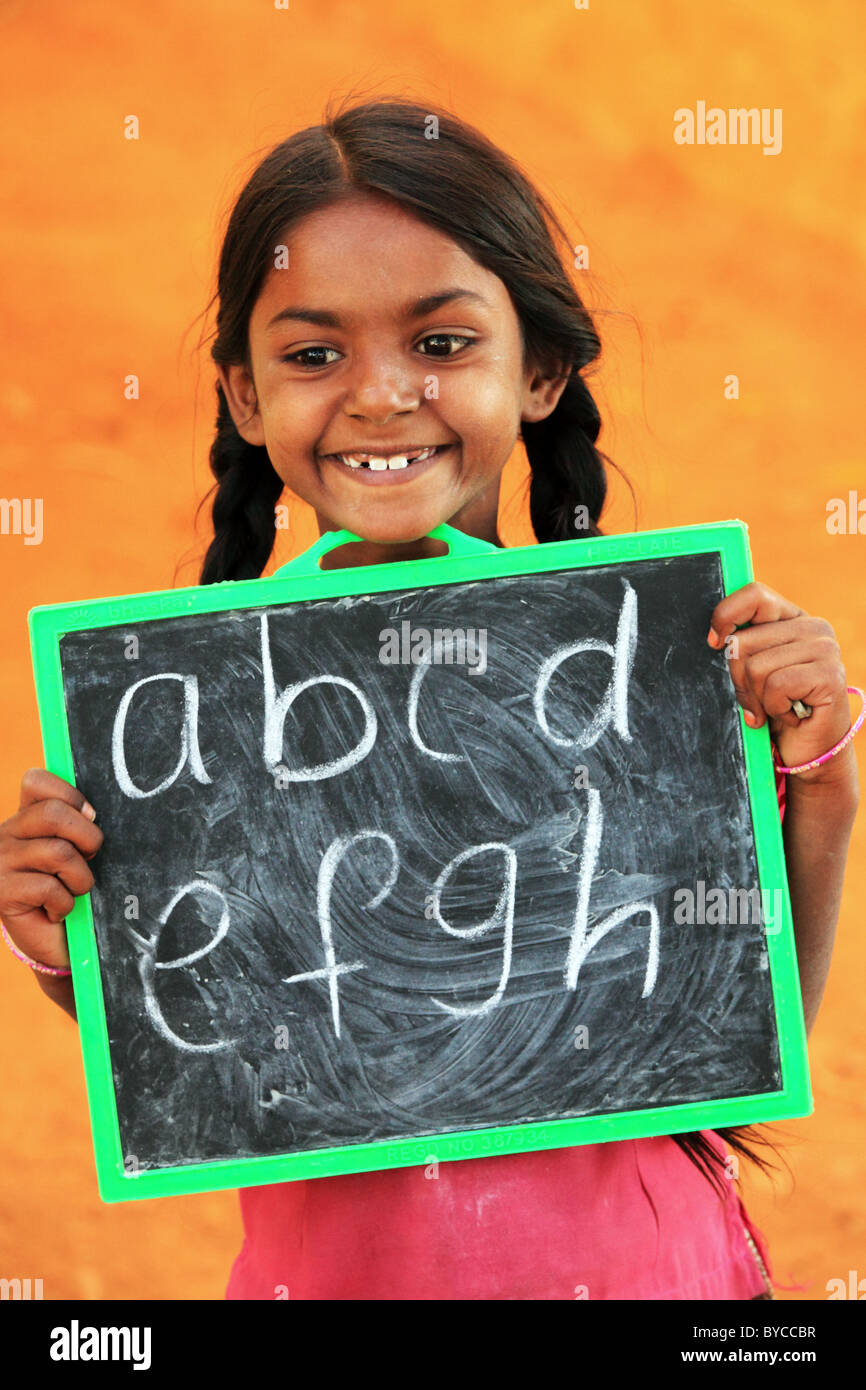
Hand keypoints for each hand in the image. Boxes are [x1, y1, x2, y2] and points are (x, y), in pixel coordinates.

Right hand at [0, 769, 102, 975]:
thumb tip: (91, 814)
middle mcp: (5, 835)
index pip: (36, 781)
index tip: (89, 817)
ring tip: (74, 891)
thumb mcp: (76, 851)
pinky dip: (65, 904)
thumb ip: (76, 825)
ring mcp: (0, 864)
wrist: (55, 942)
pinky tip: (56, 911)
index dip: (70, 794)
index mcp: (24, 818)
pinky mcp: (2, 894)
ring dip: (80, 878)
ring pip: (59, 852)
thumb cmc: (70, 891)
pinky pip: (50, 888)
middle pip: (54, 813)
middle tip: (89, 858)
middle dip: (88, 837)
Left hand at [707, 581, 854, 786]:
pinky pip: (776, 685)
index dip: (725, 616)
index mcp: (792, 618)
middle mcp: (813, 627)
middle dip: (739, 680)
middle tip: (758, 699)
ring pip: (756, 667)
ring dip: (757, 698)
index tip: (714, 643)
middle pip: (743, 641)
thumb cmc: (775, 709)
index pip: (753, 594)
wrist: (807, 751)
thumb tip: (715, 637)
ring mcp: (826, 649)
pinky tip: (792, 714)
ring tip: (777, 708)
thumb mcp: (753, 671)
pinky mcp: (830, 675)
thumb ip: (742, 646)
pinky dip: (775, 708)